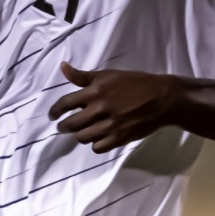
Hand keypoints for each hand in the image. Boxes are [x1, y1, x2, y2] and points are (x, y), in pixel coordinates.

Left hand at [48, 61, 182, 151]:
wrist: (162, 98)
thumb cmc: (135, 83)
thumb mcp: (109, 75)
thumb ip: (83, 76)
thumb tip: (62, 67)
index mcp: (95, 91)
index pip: (65, 104)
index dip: (55, 111)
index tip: (52, 115)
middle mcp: (99, 109)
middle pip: (70, 124)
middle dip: (64, 126)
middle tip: (64, 126)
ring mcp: (109, 126)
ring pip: (82, 137)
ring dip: (80, 134)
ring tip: (84, 130)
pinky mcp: (119, 139)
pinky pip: (97, 147)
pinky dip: (95, 144)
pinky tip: (99, 137)